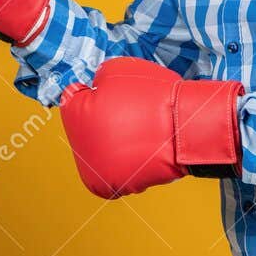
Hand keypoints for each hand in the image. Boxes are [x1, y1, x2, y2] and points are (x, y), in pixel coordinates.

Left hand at [59, 58, 243, 197]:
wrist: (183, 128)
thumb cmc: (151, 97)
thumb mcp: (115, 69)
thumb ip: (97, 79)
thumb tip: (96, 89)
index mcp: (72, 116)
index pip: (73, 99)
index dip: (93, 92)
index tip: (108, 92)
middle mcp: (77, 147)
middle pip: (87, 127)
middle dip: (102, 118)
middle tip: (127, 111)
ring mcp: (96, 170)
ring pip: (104, 148)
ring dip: (117, 139)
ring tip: (138, 127)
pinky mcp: (115, 186)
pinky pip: (119, 166)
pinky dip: (129, 157)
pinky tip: (142, 144)